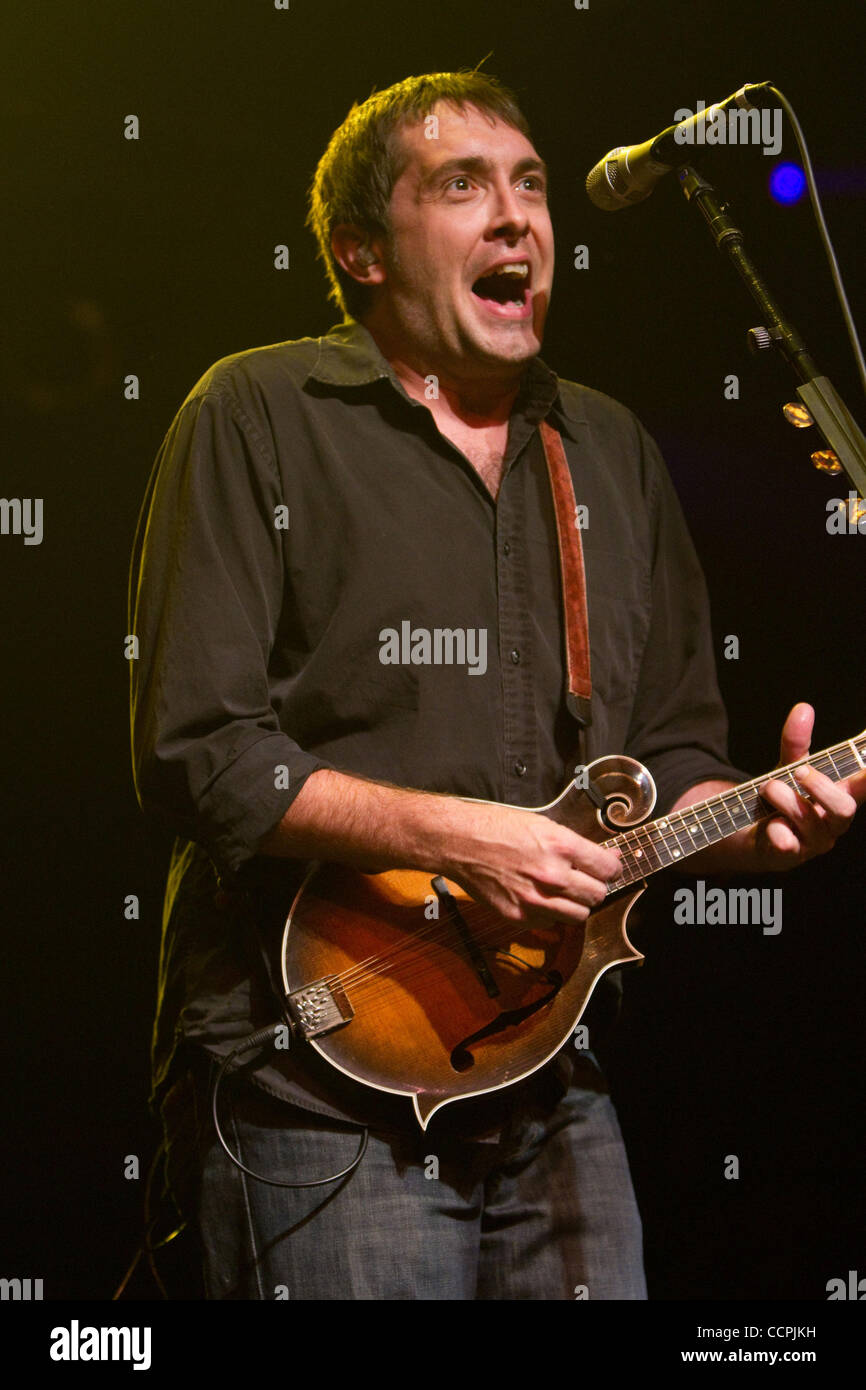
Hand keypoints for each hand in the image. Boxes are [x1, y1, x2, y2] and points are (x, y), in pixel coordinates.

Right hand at [441, 799, 621, 926]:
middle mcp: (552, 875)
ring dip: (576, 905)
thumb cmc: (497, 826)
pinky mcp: (519, 916)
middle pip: (598, 895)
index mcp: (561, 846)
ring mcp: (536, 899)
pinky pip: (549, 922)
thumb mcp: (542, 824)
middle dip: (595, 887)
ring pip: (579, 915)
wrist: (459, 842)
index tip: (608, 869)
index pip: (609, 869)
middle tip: (586, 881)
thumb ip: (572, 845)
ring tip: (564, 893)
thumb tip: (600, 858)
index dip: (612, 868)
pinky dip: (548, 913)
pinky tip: (537, 897)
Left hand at [752, 702, 865, 870]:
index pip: (863, 786)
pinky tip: (769, 825)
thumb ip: (796, 742)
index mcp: (838, 797)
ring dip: (786, 799)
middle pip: (845, 810)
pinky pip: (788, 846)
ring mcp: (812, 843)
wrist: (746, 832)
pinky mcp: (788, 856)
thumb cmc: (780, 798)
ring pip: (811, 824)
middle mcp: (831, 823)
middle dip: (822, 787)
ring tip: (768, 787)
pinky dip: (777, 831)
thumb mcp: (787, 767)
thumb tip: (804, 708)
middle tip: (799, 771)